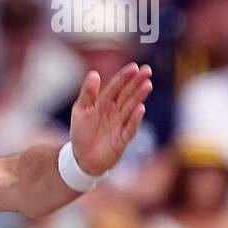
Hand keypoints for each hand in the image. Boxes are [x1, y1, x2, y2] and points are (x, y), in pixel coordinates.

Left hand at [70, 62, 152, 176]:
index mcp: (104, 103)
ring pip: (131, 108)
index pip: (116, 87)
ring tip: (147, 85)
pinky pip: (129, 128)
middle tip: (147, 70)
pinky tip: (140, 109)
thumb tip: (94, 73)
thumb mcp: (80, 111)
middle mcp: (115, 111)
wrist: (82, 159)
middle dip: (137, 82)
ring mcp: (120, 124)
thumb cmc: (81, 133)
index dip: (124, 77)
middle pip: (127, 94)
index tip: (134, 67)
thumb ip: (87, 94)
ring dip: (139, 97)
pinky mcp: (122, 139)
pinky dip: (134, 119)